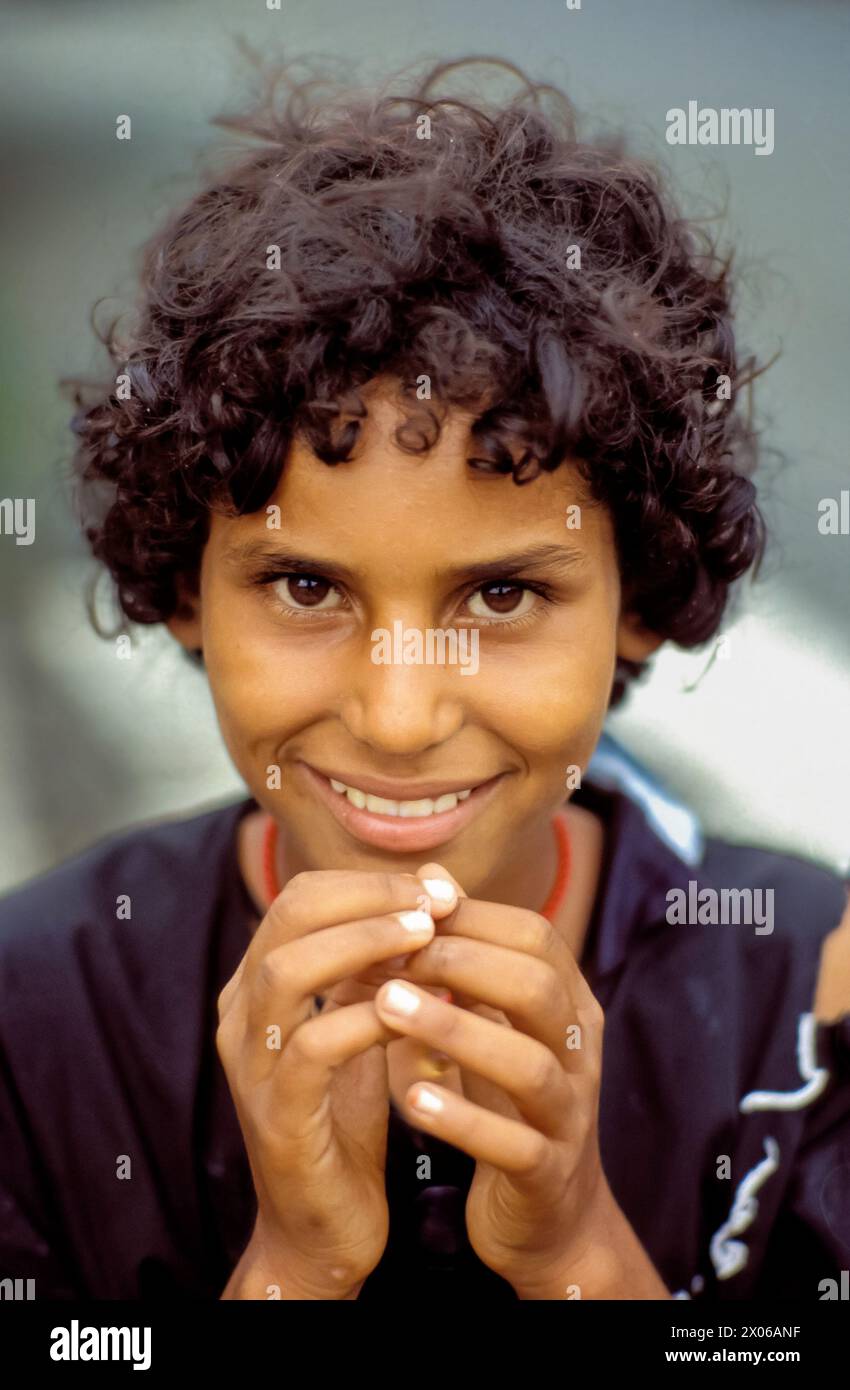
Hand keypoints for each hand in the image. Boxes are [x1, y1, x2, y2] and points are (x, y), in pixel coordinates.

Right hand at [216, 867, 456, 1297]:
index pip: (302, 895)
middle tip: (437, 902)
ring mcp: (252, 1064)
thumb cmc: (343, 1120)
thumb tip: (423, 894)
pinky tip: (415, 1012)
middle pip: (289, 914)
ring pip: (288, 969)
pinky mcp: (277, 1114)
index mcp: (258, 986)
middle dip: (370, 897)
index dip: (371, 881)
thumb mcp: (359, 1027)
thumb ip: (373, 968)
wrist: (323, 1229)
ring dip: (365, 943)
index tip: (438, 887)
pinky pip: (313, 1046)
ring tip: (427, 938)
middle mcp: (241, 1014)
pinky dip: (367, 1019)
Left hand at [371, 865, 609, 1295]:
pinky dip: (463, 1119)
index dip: (468, 917)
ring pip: (529, 1063)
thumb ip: (462, 956)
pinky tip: (410, 1099)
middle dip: (460, 962)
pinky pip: (515, 1145)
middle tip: (390, 954)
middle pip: (537, 985)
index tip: (400, 910)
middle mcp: (579, 1052)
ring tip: (386, 1008)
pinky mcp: (549, 1176)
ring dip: (454, 1029)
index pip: (532, 935)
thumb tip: (426, 877)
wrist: (544, 1220)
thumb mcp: (489, 1022)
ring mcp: (570, 1115)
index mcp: (568, 1004)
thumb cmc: (504, 1102)